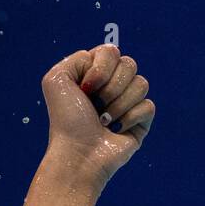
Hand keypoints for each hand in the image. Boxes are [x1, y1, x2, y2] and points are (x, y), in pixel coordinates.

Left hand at [42, 44, 154, 183]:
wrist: (78, 154)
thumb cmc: (66, 121)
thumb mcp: (56, 80)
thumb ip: (75, 58)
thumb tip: (104, 58)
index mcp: (93, 76)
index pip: (111, 52)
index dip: (101, 68)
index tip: (85, 88)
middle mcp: (111, 87)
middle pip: (130, 64)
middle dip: (110, 87)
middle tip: (95, 105)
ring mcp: (127, 104)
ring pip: (141, 84)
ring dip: (118, 104)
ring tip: (103, 121)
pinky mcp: (140, 122)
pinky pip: (149, 105)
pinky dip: (130, 117)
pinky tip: (115, 130)